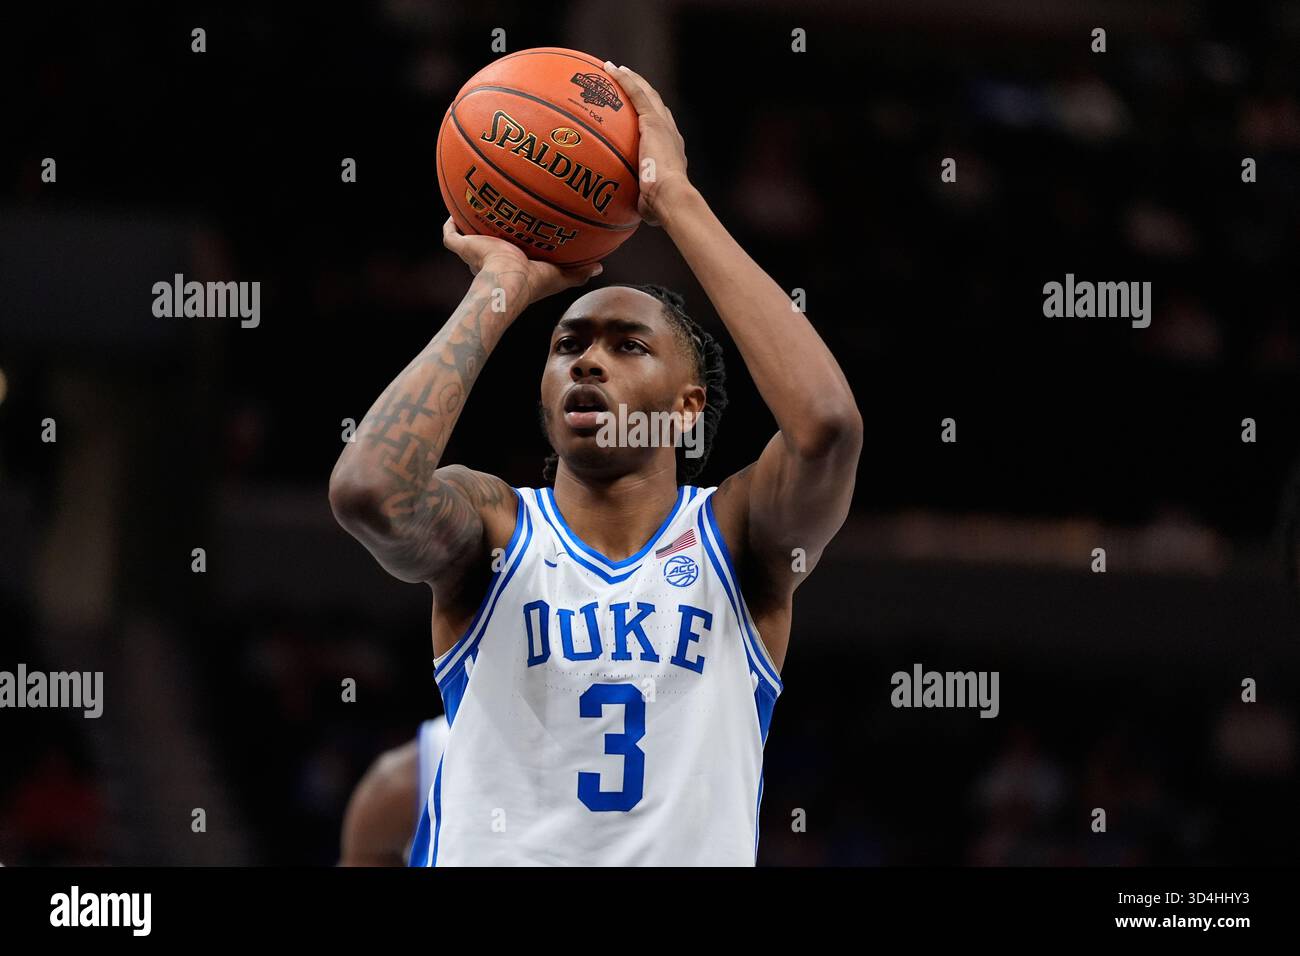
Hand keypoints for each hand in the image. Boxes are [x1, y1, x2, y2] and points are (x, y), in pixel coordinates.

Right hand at [441, 217, 602, 304]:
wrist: (508, 280)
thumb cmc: (533, 282)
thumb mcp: (559, 276)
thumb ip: (578, 273)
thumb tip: (600, 268)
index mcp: (510, 266)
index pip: (509, 255)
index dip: (513, 245)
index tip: (519, 233)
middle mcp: (490, 261)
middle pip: (486, 245)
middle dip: (489, 234)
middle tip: (497, 216)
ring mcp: (474, 254)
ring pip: (467, 239)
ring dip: (469, 225)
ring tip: (474, 205)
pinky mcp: (463, 247)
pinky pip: (450, 235)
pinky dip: (450, 224)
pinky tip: (454, 208)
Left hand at [604, 61, 691, 226]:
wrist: (671, 197)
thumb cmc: (662, 208)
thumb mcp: (649, 205)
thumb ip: (640, 203)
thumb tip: (628, 214)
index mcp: (672, 152)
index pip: (661, 130)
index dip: (652, 119)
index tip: (641, 115)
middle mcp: (670, 134)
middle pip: (656, 106)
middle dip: (642, 93)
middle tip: (627, 84)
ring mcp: (663, 125)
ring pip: (646, 94)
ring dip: (631, 80)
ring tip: (615, 69)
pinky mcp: (653, 120)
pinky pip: (636, 93)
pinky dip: (625, 79)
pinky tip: (611, 69)